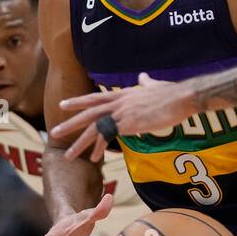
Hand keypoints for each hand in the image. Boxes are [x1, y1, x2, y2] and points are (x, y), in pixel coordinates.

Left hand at [52, 73, 195, 161]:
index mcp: (123, 93)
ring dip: (79, 143)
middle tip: (55, 133)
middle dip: (70, 124)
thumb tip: (144, 77)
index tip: (64, 105)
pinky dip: (99, 148)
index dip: (78, 102)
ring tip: (69, 156)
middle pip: (87, 113)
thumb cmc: (172, 94)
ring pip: (93, 128)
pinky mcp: (128, 124)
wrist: (181, 98)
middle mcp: (118, 101)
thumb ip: (146, 83)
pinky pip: (108, 137)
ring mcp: (122, 112)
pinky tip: (94, 158)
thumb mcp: (155, 85)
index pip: (95, 97)